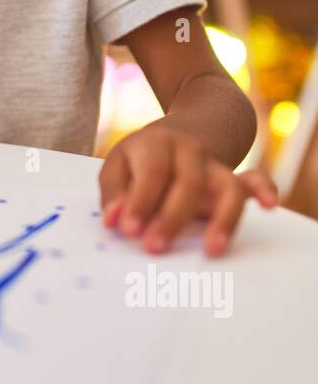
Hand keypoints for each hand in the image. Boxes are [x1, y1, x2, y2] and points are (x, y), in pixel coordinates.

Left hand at [99, 123, 278, 256]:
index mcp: (155, 144)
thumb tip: (114, 220)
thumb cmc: (139, 160)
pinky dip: (265, 190)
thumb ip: (114, 194)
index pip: (152, 172)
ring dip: (223, 219)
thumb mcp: (118, 167)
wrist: (177, 134)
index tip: (130, 231)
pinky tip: (270, 206)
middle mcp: (189, 151)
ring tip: (213, 249)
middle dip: (172, 218)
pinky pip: (255, 180)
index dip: (141, 201)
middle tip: (155, 248)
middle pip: (189, 182)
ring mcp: (214, 165)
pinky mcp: (233, 178)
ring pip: (228, 186)